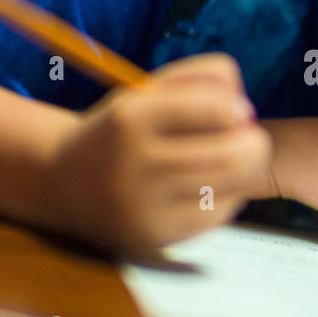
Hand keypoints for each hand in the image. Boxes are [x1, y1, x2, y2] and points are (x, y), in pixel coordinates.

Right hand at [46, 53, 272, 256]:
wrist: (64, 184)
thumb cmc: (120, 130)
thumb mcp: (147, 90)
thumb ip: (201, 78)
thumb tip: (245, 111)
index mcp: (130, 118)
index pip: (214, 109)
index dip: (237, 108)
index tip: (236, 110)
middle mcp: (134, 165)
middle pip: (234, 156)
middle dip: (253, 143)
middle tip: (245, 137)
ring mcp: (145, 208)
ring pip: (233, 187)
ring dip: (244, 170)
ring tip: (228, 159)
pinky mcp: (157, 238)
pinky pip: (220, 215)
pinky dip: (227, 196)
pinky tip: (208, 186)